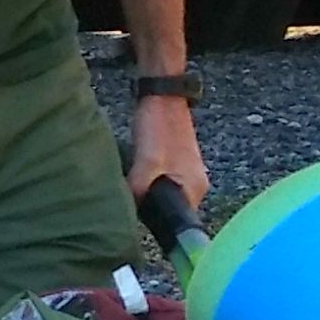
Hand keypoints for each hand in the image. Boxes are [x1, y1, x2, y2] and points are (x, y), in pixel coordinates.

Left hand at [129, 95, 207, 214]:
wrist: (162, 93)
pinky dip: (146, 184)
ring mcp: (187, 173)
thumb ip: (139, 191)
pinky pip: (160, 183)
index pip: (177, 225)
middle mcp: (196, 185)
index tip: (136, 226)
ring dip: (145, 197)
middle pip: (169, 212)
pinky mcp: (176, 163)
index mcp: (194, 189)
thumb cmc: (158, 126)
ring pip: (163, 197)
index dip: (156, 226)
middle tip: (124, 211)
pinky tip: (131, 180)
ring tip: (125, 195)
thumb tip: (125, 213)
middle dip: (148, 212)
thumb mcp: (147, 163)